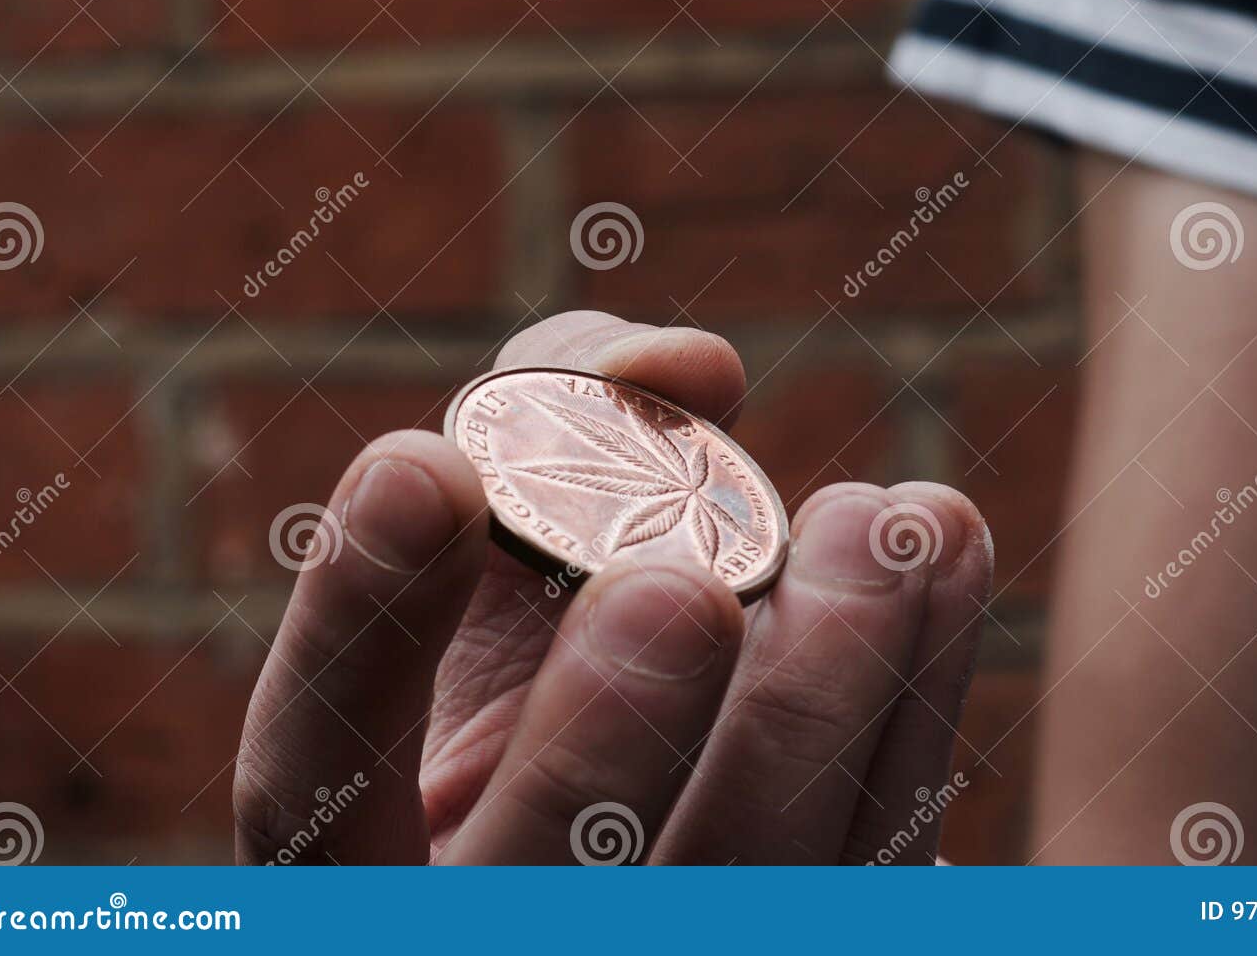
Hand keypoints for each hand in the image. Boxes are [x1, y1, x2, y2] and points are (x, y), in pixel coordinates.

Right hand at [233, 311, 991, 864]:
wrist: (628, 839)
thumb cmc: (537, 676)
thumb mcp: (496, 588)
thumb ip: (550, 458)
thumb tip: (680, 360)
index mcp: (363, 857)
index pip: (311, 777)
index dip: (359, 623)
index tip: (423, 460)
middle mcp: (494, 931)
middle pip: (553, 888)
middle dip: (615, 736)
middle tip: (683, 589)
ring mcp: (662, 950)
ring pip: (755, 879)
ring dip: (830, 697)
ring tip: (879, 515)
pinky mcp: (803, 925)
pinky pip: (884, 857)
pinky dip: (924, 686)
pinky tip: (944, 538)